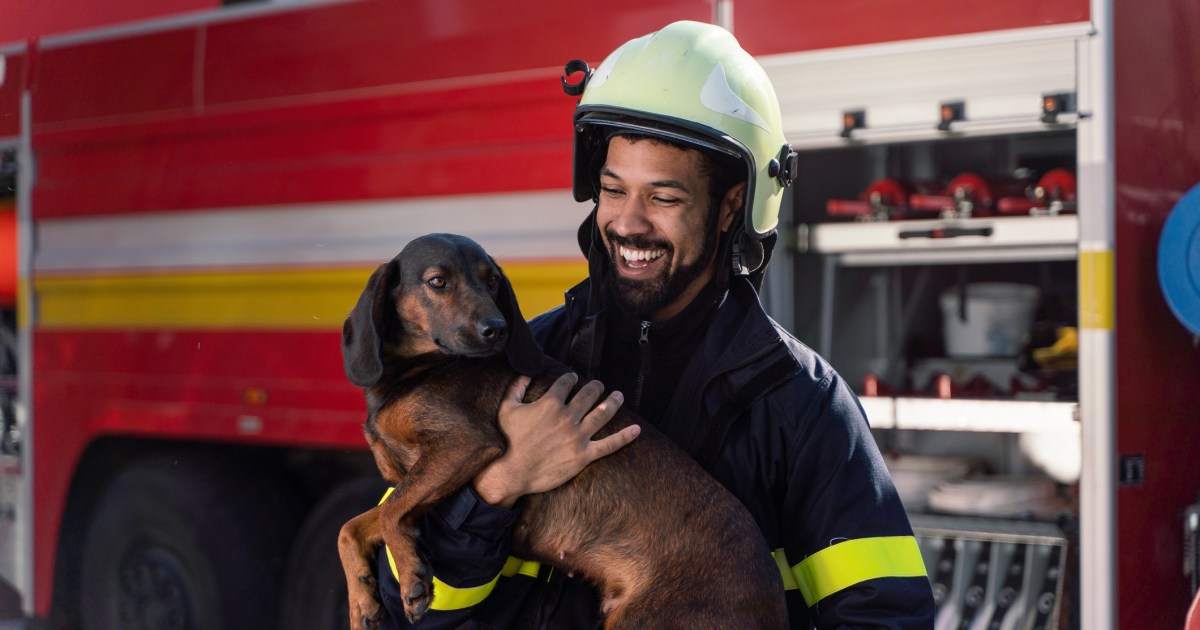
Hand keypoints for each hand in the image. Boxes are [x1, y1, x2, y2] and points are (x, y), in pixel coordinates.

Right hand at [473, 373, 637, 507]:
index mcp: (550, 403)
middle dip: (595, 387)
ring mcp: (577, 436)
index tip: (574, 378)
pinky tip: (636, 430)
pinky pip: (609, 445)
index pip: (566, 383)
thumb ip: (517, 388)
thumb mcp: (507, 409)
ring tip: (619, 395)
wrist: (512, 471)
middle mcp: (567, 417)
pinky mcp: (584, 455)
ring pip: (602, 414)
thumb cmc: (508, 440)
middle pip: (588, 395)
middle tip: (599, 385)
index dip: (571, 378)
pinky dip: (624, 437)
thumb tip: (526, 373)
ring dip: (613, 402)